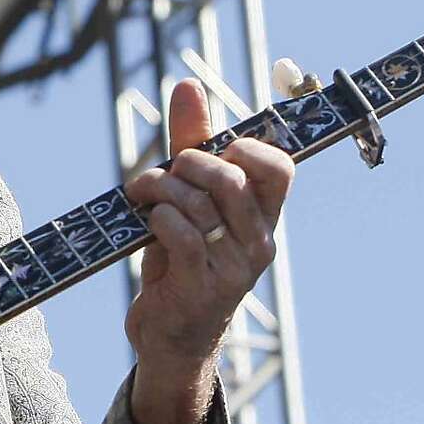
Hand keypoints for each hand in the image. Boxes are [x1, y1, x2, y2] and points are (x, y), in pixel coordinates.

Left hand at [122, 79, 292, 423]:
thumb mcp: (188, 199)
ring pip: (200, 200)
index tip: (215, 147)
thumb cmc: (182, 260)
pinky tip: (147, 221)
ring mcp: (235, 267)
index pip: (281, 167)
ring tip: (141, 194)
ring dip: (159, 187)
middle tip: (165, 170)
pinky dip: (158, 217)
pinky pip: (182, 231)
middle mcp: (259, 241)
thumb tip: (187, 84)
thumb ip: (190, 142)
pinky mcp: (205, 287)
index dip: (249, 146)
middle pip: (232, 175)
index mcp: (263, 218)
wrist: (171, 338)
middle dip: (188, 161)